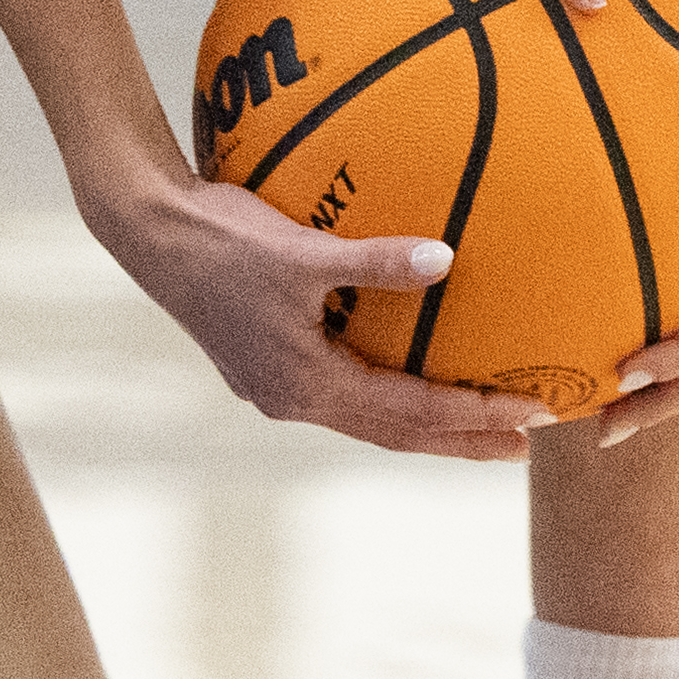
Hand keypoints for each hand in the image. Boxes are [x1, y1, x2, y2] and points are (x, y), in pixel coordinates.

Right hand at [86, 158, 554, 460]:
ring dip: (426, 421)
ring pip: (368, 417)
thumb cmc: (222, 239)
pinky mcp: (265, 362)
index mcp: (305, 384)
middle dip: (460, 439)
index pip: (409, 414)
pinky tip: (406, 373)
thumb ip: (376, 261)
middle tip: (525, 446)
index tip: (532, 414)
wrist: (147, 232)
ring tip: (478, 421)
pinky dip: (388, 393)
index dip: (473, 416)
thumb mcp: (302, 251)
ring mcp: (276, 386)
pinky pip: (345, 391)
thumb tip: (447, 260)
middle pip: (394, 433)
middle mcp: (292, 398)